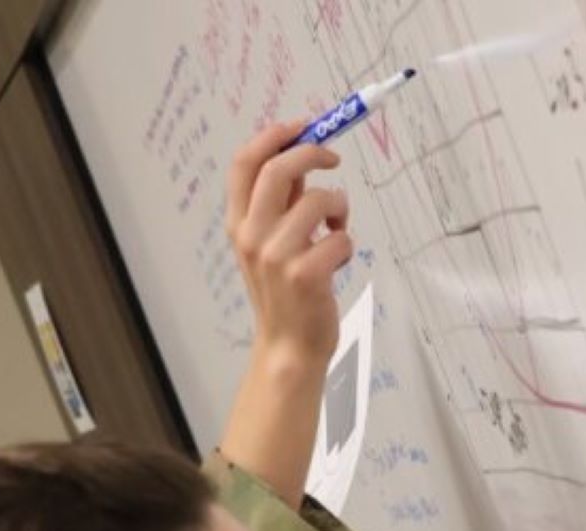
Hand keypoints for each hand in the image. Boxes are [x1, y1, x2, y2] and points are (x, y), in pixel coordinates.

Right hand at [226, 121, 351, 367]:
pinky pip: (341, 237)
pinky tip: (337, 262)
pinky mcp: (306, 274)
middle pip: (279, 168)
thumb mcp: (269, 244)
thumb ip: (280, 203)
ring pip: (320, 201)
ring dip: (339, 207)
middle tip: (333, 158)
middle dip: (312, 152)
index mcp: (239, 225)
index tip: (301, 126)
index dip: (274, 135)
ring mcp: (277, 256)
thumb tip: (301, 156)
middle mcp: (252, 237)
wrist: (288, 348)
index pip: (244, 164)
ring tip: (336, 229)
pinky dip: (347, 244)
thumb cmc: (284, 294)